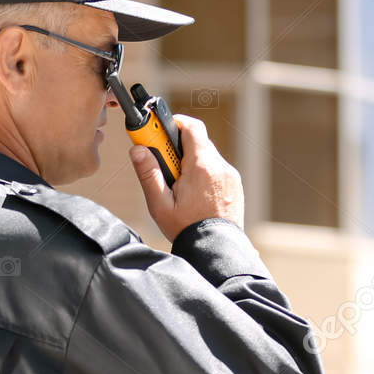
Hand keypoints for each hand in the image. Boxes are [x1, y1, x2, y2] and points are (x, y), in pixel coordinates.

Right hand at [129, 114, 244, 242]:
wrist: (216, 249)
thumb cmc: (187, 229)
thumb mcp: (160, 204)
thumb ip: (148, 174)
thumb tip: (138, 149)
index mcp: (201, 166)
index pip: (191, 127)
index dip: (174, 123)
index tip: (159, 132)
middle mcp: (220, 166)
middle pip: (198, 141)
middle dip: (179, 147)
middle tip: (164, 163)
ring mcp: (230, 176)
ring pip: (209, 156)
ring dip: (192, 162)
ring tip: (180, 185)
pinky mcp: (235, 186)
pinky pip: (218, 170)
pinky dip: (205, 174)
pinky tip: (195, 194)